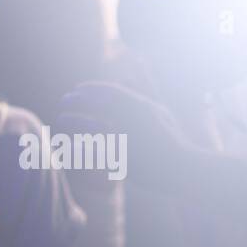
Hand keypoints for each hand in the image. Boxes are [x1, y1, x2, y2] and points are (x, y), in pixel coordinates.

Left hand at [58, 82, 190, 187]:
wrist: (186, 169)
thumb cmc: (173, 140)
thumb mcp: (160, 112)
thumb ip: (144, 94)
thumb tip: (129, 78)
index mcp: (141, 107)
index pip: (109, 91)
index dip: (90, 88)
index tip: (76, 89)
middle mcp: (133, 120)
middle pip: (96, 106)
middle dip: (77, 101)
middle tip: (63, 101)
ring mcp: (129, 140)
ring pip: (92, 127)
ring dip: (74, 122)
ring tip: (61, 120)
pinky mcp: (125, 160)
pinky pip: (95, 153)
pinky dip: (79, 148)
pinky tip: (67, 146)